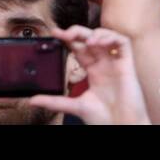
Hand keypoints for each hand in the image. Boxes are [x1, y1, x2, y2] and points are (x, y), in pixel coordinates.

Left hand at [29, 27, 149, 124]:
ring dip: (94, 33)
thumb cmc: (104, 118)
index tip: (54, 33)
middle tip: (64, 33)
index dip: (68, 39)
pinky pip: (123, 42)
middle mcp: (104, 63)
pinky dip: (111, 37)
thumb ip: (55, 101)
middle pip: (90, 38)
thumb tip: (32, 100)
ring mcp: (115, 62)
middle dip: (77, 32)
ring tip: (86, 41)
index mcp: (93, 71)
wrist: (121, 127)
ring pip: (106, 36)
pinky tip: (100, 42)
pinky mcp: (127, 64)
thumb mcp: (75, 106)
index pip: (79, 48)